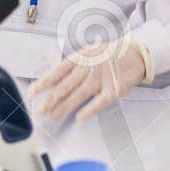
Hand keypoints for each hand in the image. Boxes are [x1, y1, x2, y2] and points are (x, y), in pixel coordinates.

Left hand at [29, 36, 150, 123]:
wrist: (137, 51)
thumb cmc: (110, 54)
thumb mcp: (88, 53)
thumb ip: (73, 67)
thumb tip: (54, 82)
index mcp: (80, 57)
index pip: (57, 72)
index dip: (44, 83)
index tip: (32, 93)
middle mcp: (89, 67)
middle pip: (66, 86)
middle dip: (51, 99)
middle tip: (41, 111)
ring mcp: (101, 78)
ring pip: (79, 95)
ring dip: (65, 107)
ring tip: (53, 117)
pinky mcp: (114, 89)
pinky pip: (100, 102)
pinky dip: (90, 110)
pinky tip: (79, 118)